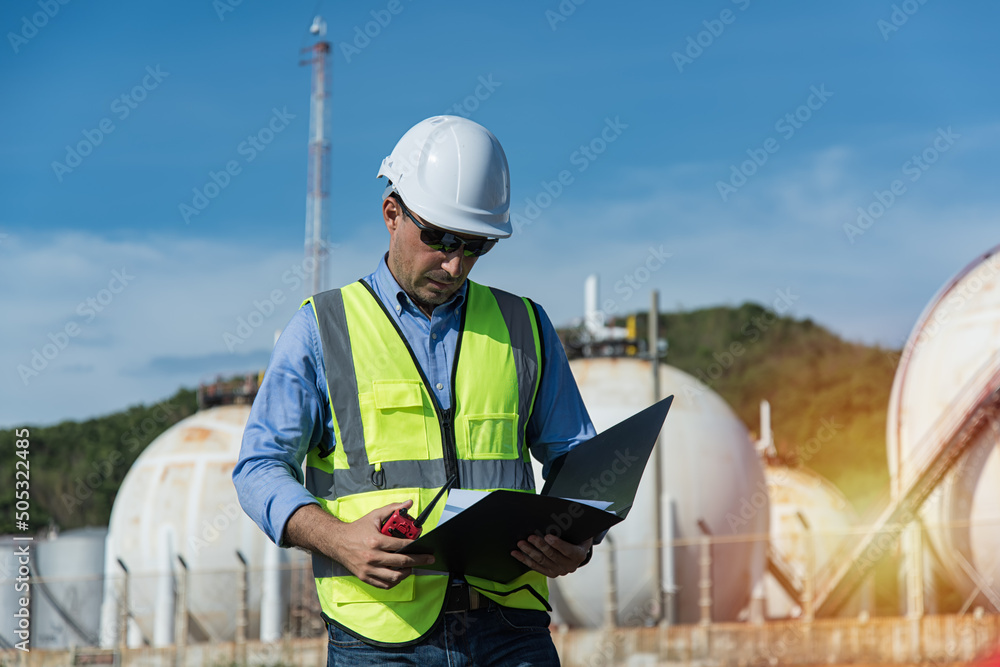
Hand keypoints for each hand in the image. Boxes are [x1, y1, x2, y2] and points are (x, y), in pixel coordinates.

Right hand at [285, 501, 434, 589]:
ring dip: (407, 572)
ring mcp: (368, 570)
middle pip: (402, 562)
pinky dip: (395, 580)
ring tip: (412, 566)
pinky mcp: (365, 577)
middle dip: (419, 560)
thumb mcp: (374, 516)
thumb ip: (392, 509)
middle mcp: (372, 557)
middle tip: (429, 559)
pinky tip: (400, 573)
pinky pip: (385, 584)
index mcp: (375, 541)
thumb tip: (409, 503)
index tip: (423, 545)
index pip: (401, 545)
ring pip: (395, 577)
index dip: (415, 545)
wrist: (336, 541)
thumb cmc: (357, 529)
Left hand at [511, 534, 592, 577]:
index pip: (568, 550)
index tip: (548, 536)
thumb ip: (572, 527)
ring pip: (541, 561)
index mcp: (578, 555)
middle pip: (552, 555)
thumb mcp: (579, 532)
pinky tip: (516, 553)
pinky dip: (525, 560)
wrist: (578, 552)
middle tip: (530, 537)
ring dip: (530, 552)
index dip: (558, 544)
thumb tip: (560, 517)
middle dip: (540, 545)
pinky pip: (535, 567)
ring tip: (521, 544)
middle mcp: (569, 566)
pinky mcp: (550, 573)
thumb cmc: (577, 538)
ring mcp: (559, 571)